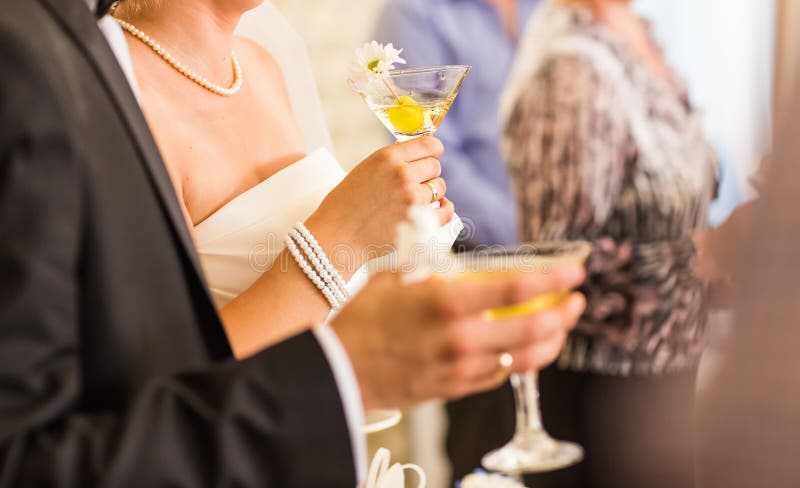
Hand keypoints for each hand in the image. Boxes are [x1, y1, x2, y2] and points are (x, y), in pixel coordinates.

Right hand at [306, 137, 453, 268]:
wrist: (337, 235)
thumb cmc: (346, 204)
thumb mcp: (366, 169)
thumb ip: (392, 162)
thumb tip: (420, 157)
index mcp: (388, 157)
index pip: (428, 144)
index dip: (433, 151)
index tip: (432, 156)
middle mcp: (402, 174)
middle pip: (435, 167)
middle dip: (429, 174)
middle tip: (417, 183)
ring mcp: (411, 199)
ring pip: (440, 188)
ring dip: (433, 193)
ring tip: (416, 200)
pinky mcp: (418, 221)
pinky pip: (445, 211)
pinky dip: (444, 210)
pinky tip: (440, 208)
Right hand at [331, 265, 586, 409]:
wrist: (338, 369)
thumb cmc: (363, 318)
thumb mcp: (400, 278)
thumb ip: (440, 273)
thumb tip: (471, 268)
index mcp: (447, 301)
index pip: (518, 289)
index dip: (555, 278)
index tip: (575, 270)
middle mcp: (461, 338)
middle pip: (533, 329)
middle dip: (564, 313)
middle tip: (576, 300)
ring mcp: (460, 368)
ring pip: (525, 359)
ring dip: (551, 341)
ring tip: (560, 326)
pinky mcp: (455, 389)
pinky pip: (500, 376)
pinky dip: (519, 361)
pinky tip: (524, 349)